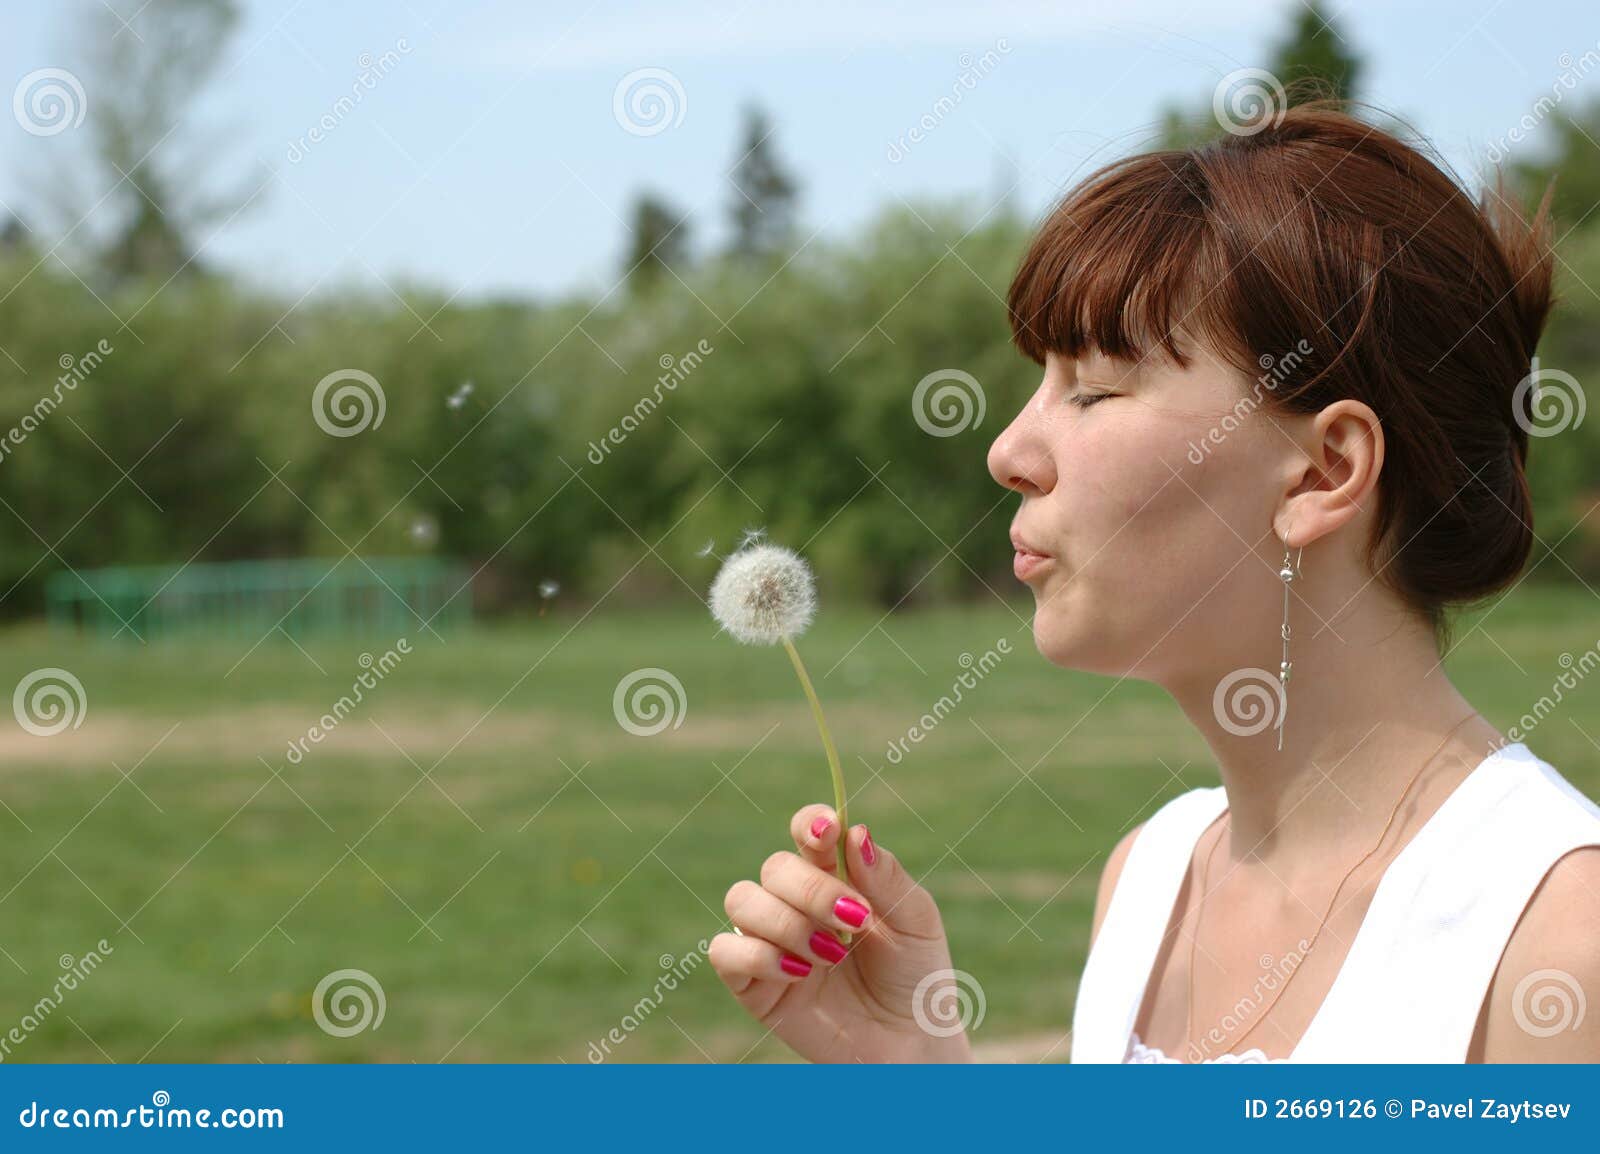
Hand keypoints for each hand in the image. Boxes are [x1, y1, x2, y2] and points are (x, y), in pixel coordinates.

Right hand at [708, 805, 971, 1062]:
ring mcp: (770, 942)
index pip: (806, 833)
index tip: (828, 832)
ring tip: (832, 954)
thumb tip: (855, 832)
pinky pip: (725, 950)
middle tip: (854, 921)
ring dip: (787, 922)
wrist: (911, 1044)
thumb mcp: (916, 921)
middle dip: (812, 889)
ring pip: (741, 899)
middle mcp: (796, 904)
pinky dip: (759, 955)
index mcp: (835, 878)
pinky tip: (801, 974)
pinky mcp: (753, 985)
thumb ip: (885, 876)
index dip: (810, 824)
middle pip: (774, 867)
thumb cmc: (917, 978)